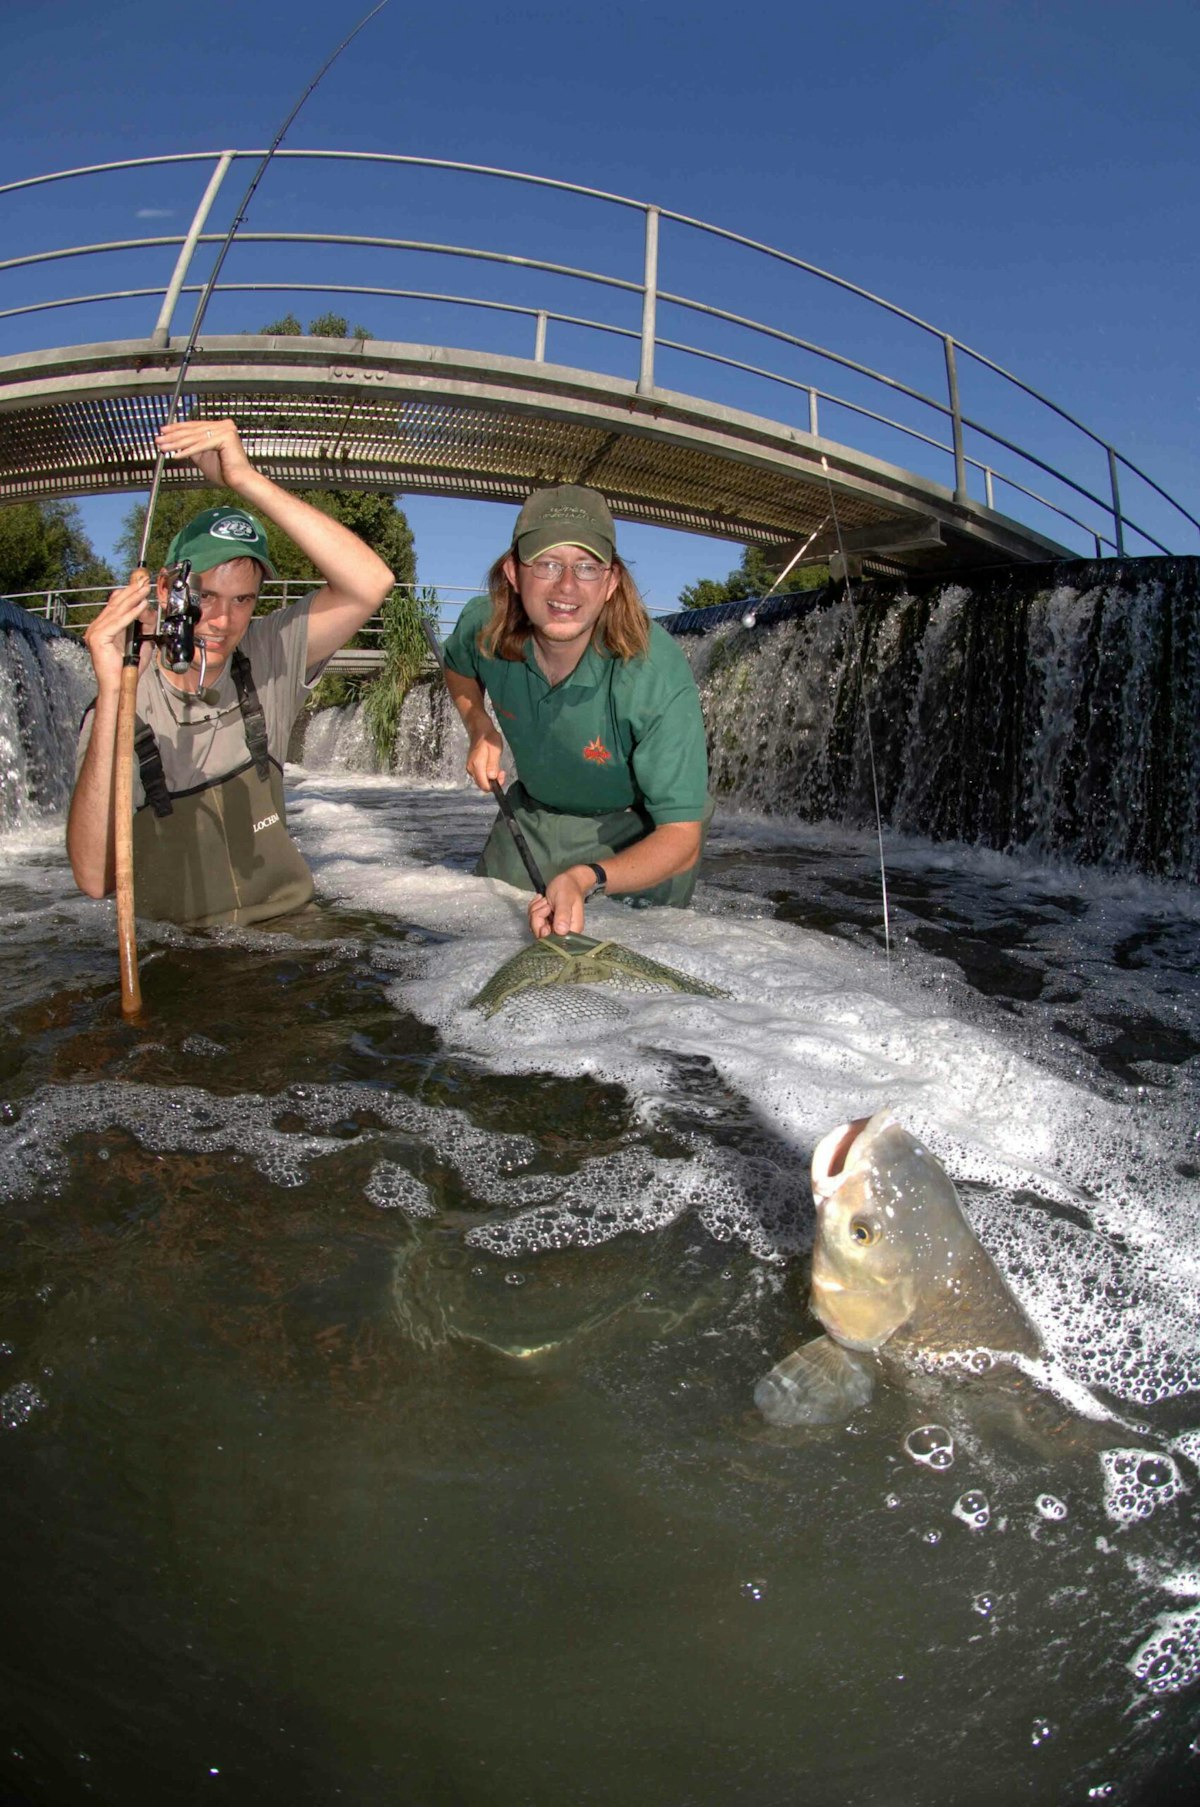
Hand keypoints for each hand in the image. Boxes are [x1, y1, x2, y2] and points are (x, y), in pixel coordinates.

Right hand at [82, 570, 155, 691]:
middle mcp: (96, 627)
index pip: (114, 605)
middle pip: (115, 604)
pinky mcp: (98, 639)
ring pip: (117, 611)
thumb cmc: (126, 668)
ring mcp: (95, 632)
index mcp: (103, 627)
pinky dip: (131, 613)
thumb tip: (147, 609)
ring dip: (133, 598)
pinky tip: (140, 605)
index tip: (141, 584)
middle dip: (132, 591)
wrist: (117, 686)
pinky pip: (118, 623)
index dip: (128, 593)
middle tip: (144, 581)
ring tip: (145, 589)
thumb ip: (144, 626)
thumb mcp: (140, 643)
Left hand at [156, 417, 252, 489]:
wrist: (240, 481)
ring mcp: (226, 430)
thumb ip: (192, 447)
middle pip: (193, 431)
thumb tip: (176, 442)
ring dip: (176, 444)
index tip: (163, 431)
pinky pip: (201, 445)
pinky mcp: (225, 437)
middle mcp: (224, 425)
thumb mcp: (203, 456)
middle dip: (173, 436)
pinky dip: (187, 451)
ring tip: (164, 447)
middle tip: (159, 439)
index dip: (177, 428)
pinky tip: (176, 454)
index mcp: (220, 427)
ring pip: (195, 438)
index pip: (195, 426)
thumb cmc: (225, 471)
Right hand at [466, 726, 506, 793]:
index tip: (501, 775)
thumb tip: (492, 777)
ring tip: (498, 767)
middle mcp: (471, 769)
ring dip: (491, 778)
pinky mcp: (472, 766)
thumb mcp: (495, 750)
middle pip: (482, 785)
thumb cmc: (489, 738)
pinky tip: (493, 766)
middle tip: (501, 771)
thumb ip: (493, 764)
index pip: (484, 785)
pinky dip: (488, 774)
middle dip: (493, 782)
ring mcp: (470, 768)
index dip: (494, 785)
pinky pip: (481, 775)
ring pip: (482, 781)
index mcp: (476, 765)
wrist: (480, 730)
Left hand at [529, 868, 589, 938]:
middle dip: (538, 917)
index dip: (545, 933)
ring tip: (545, 901)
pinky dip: (534, 908)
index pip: (555, 942)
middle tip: (546, 905)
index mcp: (571, 930)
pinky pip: (532, 919)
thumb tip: (560, 931)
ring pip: (535, 926)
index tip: (546, 918)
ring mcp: (552, 927)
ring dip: (536, 910)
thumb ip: (563, 915)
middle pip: (541, 934)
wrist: (567, 880)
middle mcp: (562, 932)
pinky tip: (542, 900)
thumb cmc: (569, 889)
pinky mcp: (545, 921)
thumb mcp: (565, 900)